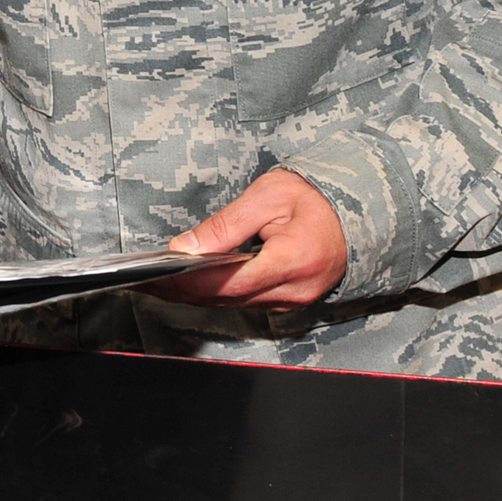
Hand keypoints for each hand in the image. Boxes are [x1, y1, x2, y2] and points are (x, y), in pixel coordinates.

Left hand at [146, 169, 350, 307]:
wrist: (360, 211)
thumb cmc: (319, 198)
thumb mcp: (269, 196)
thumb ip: (226, 225)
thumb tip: (187, 247)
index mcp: (293, 261)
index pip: (228, 281)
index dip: (187, 282)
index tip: (154, 276)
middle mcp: (294, 289)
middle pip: (225, 298)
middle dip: (180, 292)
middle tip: (141, 283)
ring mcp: (294, 300)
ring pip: (232, 304)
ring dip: (193, 296)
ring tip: (156, 284)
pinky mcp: (289, 301)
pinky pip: (245, 302)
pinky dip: (215, 294)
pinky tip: (190, 285)